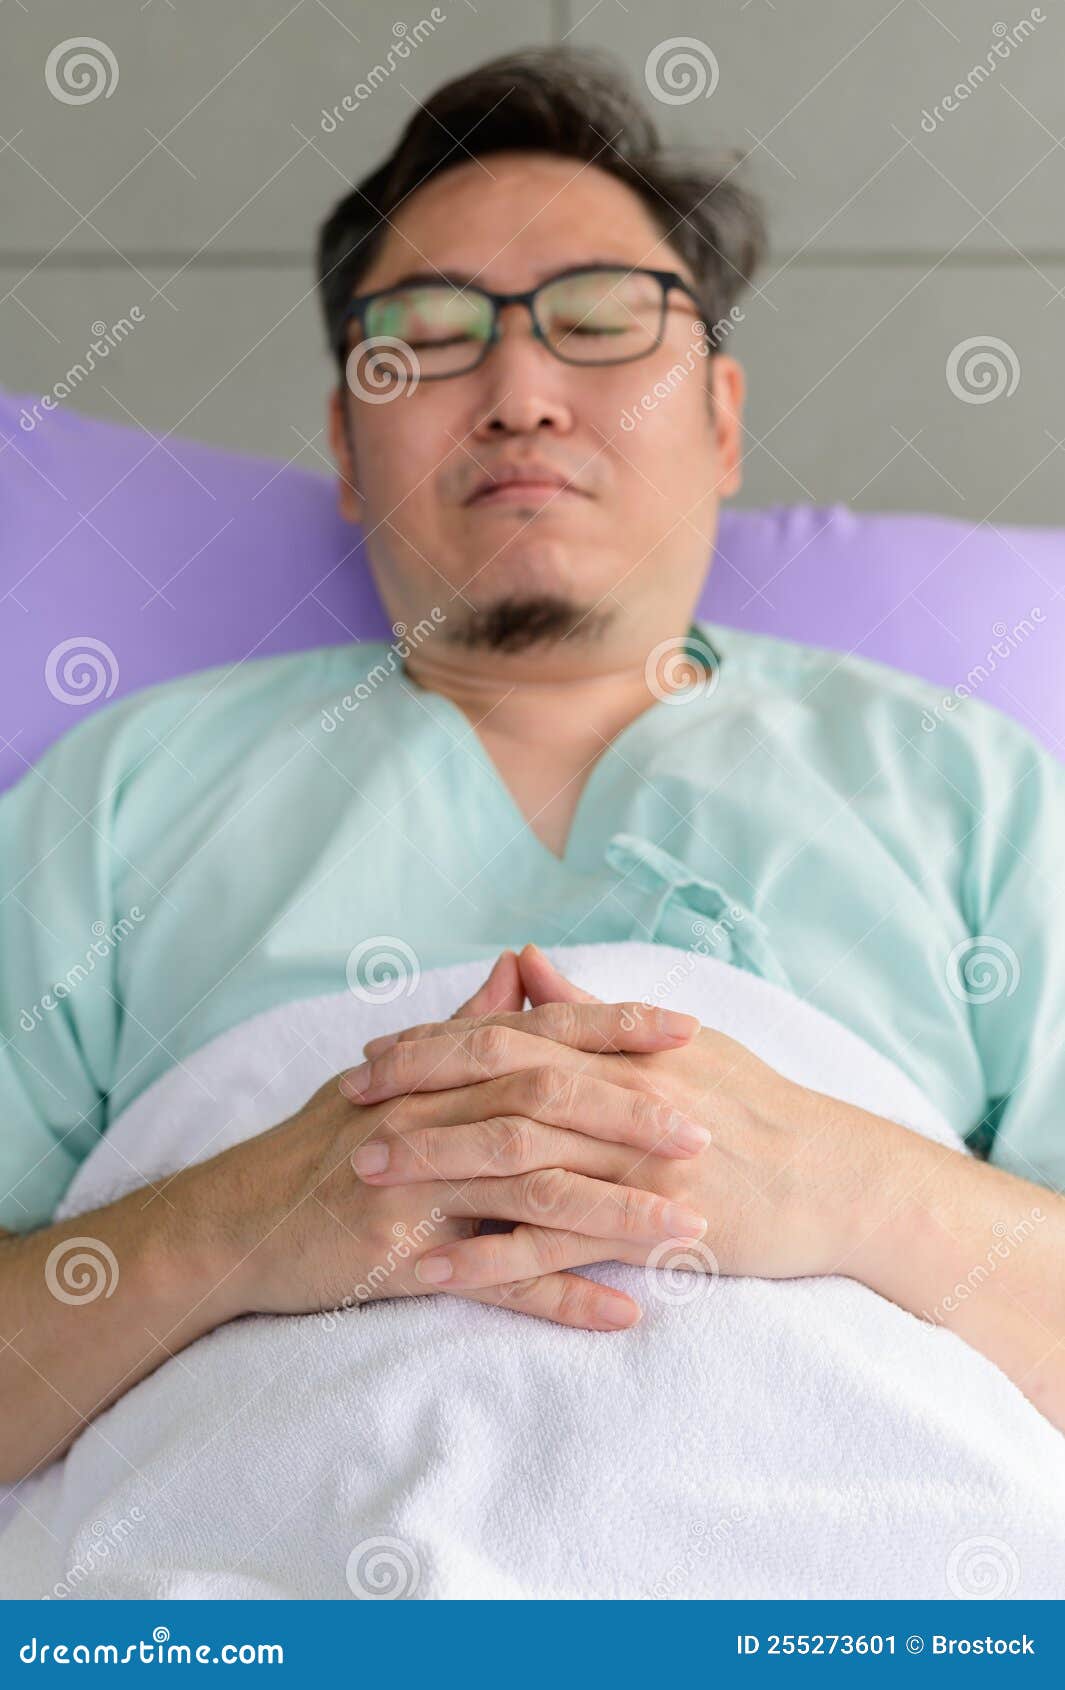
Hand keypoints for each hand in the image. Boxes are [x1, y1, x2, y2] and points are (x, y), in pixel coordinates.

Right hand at [189, 951, 707, 1331]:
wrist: (233, 1222)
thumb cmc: (320, 1144)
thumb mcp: (389, 1075)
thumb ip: (462, 1024)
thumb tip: (518, 968)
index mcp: (436, 1071)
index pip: (539, 1034)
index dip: (615, 1028)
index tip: (688, 1029)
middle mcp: (429, 1116)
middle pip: (546, 1104)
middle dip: (633, 1115)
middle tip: (708, 1130)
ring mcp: (415, 1187)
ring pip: (531, 1192)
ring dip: (617, 1211)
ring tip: (692, 1227)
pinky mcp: (400, 1257)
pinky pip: (493, 1282)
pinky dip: (560, 1298)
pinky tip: (624, 1314)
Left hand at [349, 944, 908, 1293]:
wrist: (835, 1180)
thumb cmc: (757, 1108)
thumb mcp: (677, 1046)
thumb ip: (590, 1012)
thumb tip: (526, 962)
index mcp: (620, 1051)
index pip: (510, 1033)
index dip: (435, 1042)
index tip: (374, 1054)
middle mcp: (619, 1095)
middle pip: (498, 1086)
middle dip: (415, 1093)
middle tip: (343, 1106)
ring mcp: (631, 1161)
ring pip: (515, 1160)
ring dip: (434, 1167)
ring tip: (363, 1179)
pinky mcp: (647, 1226)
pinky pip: (553, 1245)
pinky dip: (488, 1258)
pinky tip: (431, 1273)